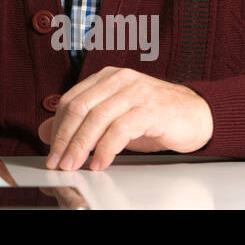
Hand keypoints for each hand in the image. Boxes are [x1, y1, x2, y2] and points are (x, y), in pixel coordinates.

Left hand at [37, 66, 212, 170]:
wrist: (197, 115)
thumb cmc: (154, 117)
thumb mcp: (113, 118)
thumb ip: (82, 122)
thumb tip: (46, 132)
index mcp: (105, 78)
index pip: (70, 100)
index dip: (56, 127)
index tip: (49, 151)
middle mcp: (118, 80)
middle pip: (79, 108)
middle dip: (64, 138)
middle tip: (57, 162)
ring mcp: (135, 92)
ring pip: (97, 118)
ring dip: (81, 146)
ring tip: (74, 165)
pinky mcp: (150, 109)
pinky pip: (120, 129)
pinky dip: (106, 149)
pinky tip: (100, 163)